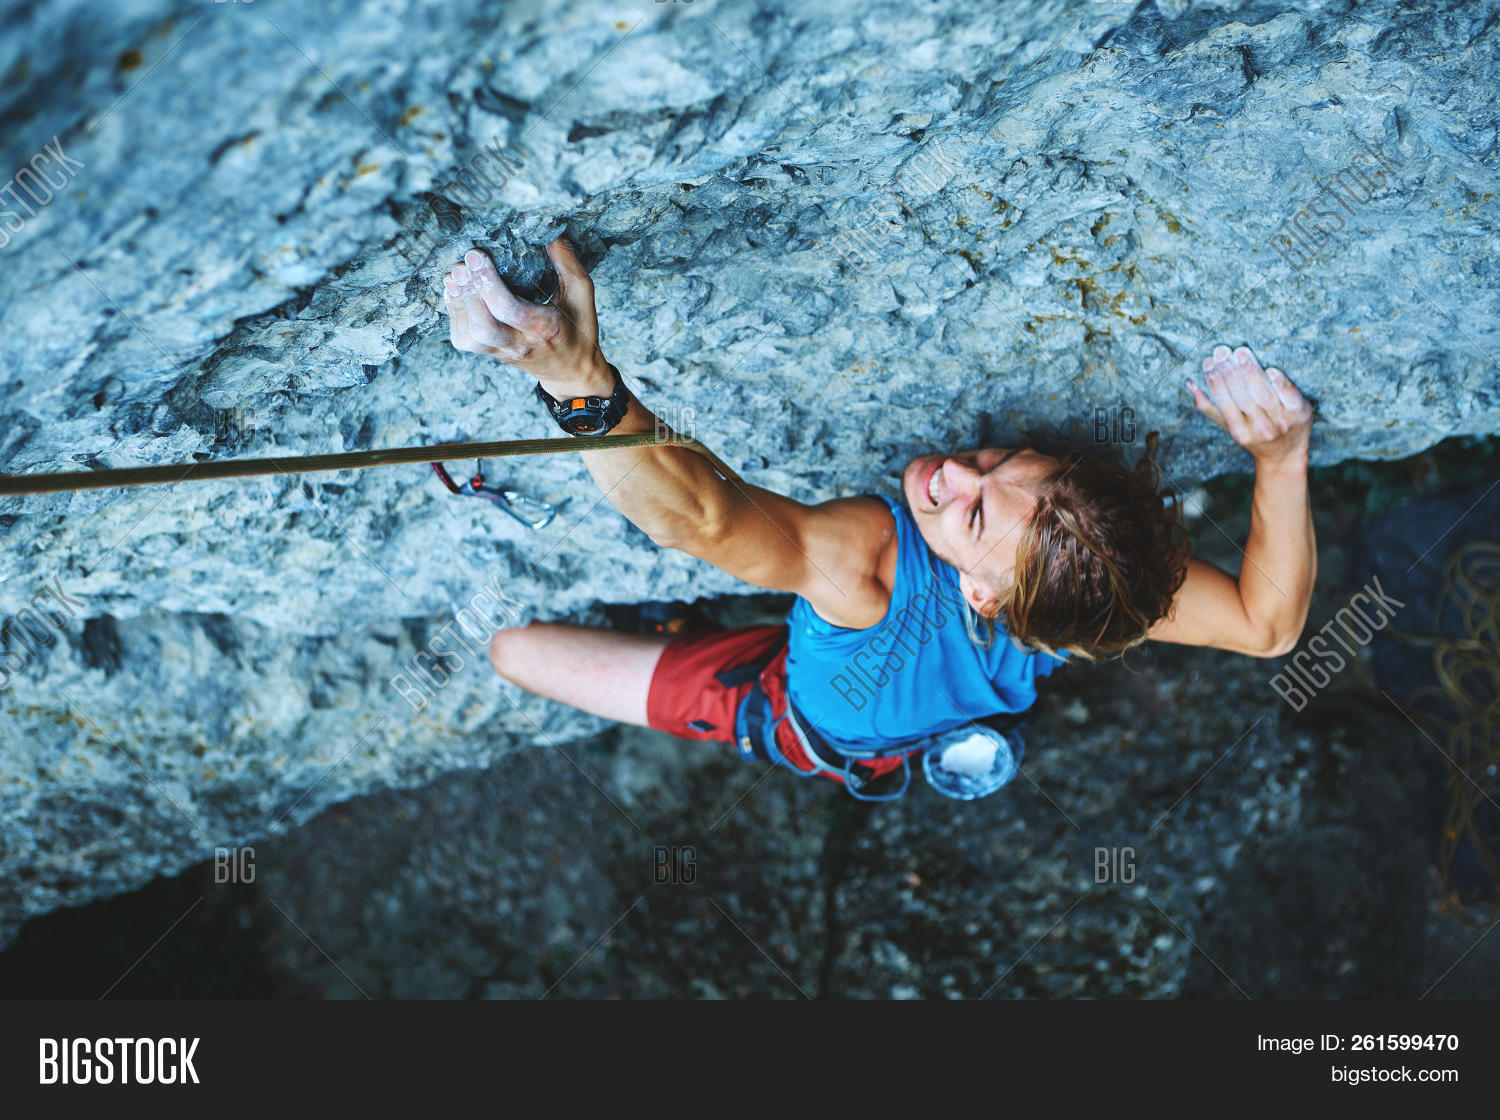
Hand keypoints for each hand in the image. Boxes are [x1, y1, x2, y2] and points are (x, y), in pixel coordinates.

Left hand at [443, 238, 611, 396]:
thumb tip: (550, 234)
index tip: (476, 255)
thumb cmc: (578, 329)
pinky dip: (454, 313)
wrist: (570, 371)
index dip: (487, 282)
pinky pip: (463, 339)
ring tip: (457, 275)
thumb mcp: (582, 294)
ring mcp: (503, 352)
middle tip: (462, 265)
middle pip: (483, 328)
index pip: (508, 310)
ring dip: (458, 302)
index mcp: (545, 327)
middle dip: (468, 294)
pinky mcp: (491, 354)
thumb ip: (568, 263)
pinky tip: (456, 292)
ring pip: (468, 337)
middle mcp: (520, 343)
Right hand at [1188, 345, 1312, 466]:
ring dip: (1251, 371)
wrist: (1286, 454)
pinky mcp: (1300, 412)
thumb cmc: (1254, 435)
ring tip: (1240, 353)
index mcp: (1240, 431)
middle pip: (1242, 395)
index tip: (1209, 362)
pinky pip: (1289, 395)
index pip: (1224, 401)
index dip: (1215, 381)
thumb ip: (1210, 406)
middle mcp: (1260, 428)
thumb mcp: (1231, 426)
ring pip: (1263, 393)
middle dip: (1230, 371)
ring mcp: (1282, 420)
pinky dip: (1279, 383)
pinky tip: (1270, 370)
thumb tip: (1191, 384)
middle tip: (1222, 352)